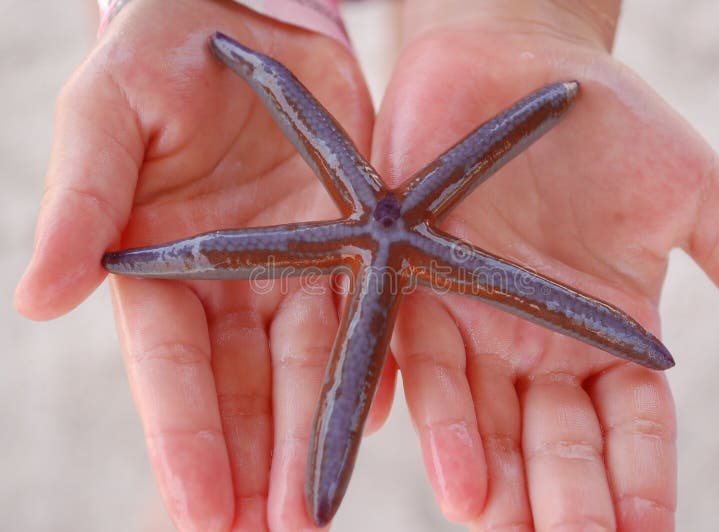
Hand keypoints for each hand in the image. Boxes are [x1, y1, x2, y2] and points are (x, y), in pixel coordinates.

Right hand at [14, 1, 392, 529]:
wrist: (246, 10)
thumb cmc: (157, 50)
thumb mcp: (105, 114)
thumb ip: (79, 204)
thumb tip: (35, 301)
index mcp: (158, 265)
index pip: (171, 370)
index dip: (184, 439)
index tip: (198, 511)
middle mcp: (230, 282)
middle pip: (245, 388)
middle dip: (256, 463)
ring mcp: (297, 265)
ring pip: (307, 368)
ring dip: (312, 437)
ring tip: (318, 508)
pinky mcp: (355, 240)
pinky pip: (368, 314)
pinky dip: (373, 367)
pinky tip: (378, 421)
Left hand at [372, 1, 718, 528]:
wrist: (520, 59)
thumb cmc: (607, 121)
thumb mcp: (690, 193)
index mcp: (607, 334)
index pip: (630, 430)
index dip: (642, 483)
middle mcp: (537, 342)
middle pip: (555, 441)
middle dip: (566, 499)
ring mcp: (475, 318)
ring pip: (486, 421)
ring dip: (498, 481)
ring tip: (503, 526)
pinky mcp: (415, 282)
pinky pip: (423, 362)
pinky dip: (440, 420)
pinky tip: (458, 477)